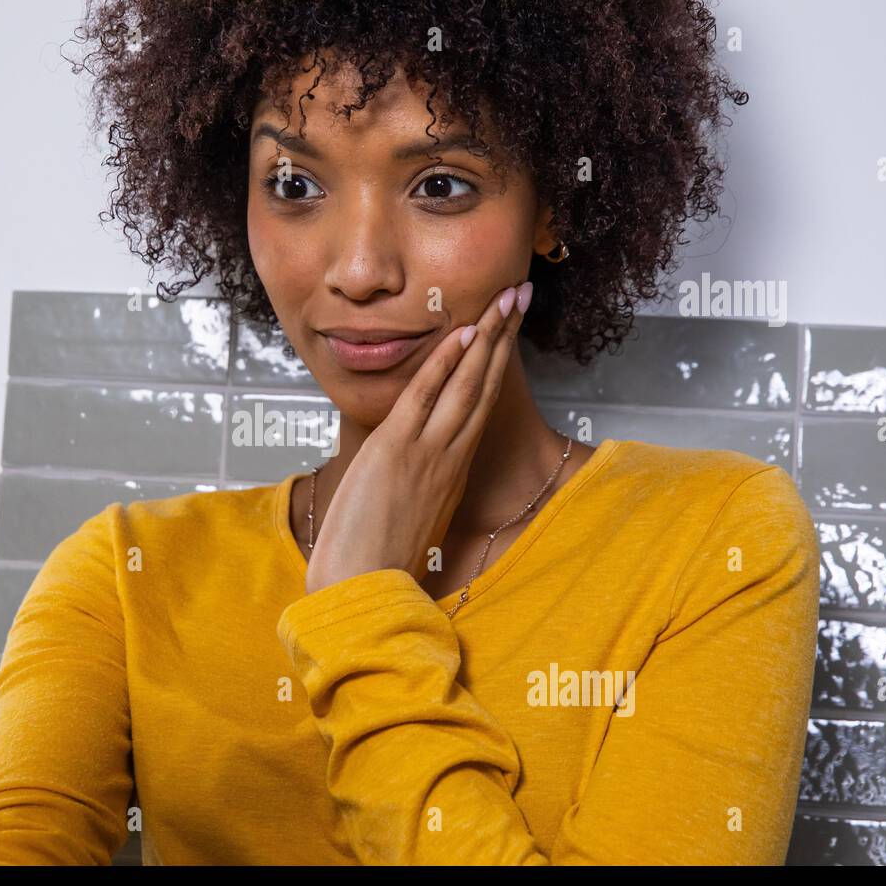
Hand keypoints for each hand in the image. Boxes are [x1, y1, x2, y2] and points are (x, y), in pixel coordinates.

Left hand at [304, 282, 531, 594]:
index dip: (494, 367)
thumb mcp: (403, 523)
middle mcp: (449, 460)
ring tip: (506, 297)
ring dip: (487, 337)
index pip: (478, 409)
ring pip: (466, 386)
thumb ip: (412, 495)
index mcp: (451, 476)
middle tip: (522, 294)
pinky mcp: (398, 452)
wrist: (363, 590)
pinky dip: (445, 364)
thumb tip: (403, 484)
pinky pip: (427, 397)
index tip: (507, 333)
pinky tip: (464, 334)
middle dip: (504, 338)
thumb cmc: (374, 567)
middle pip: (483, 387)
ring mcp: (427, 454)